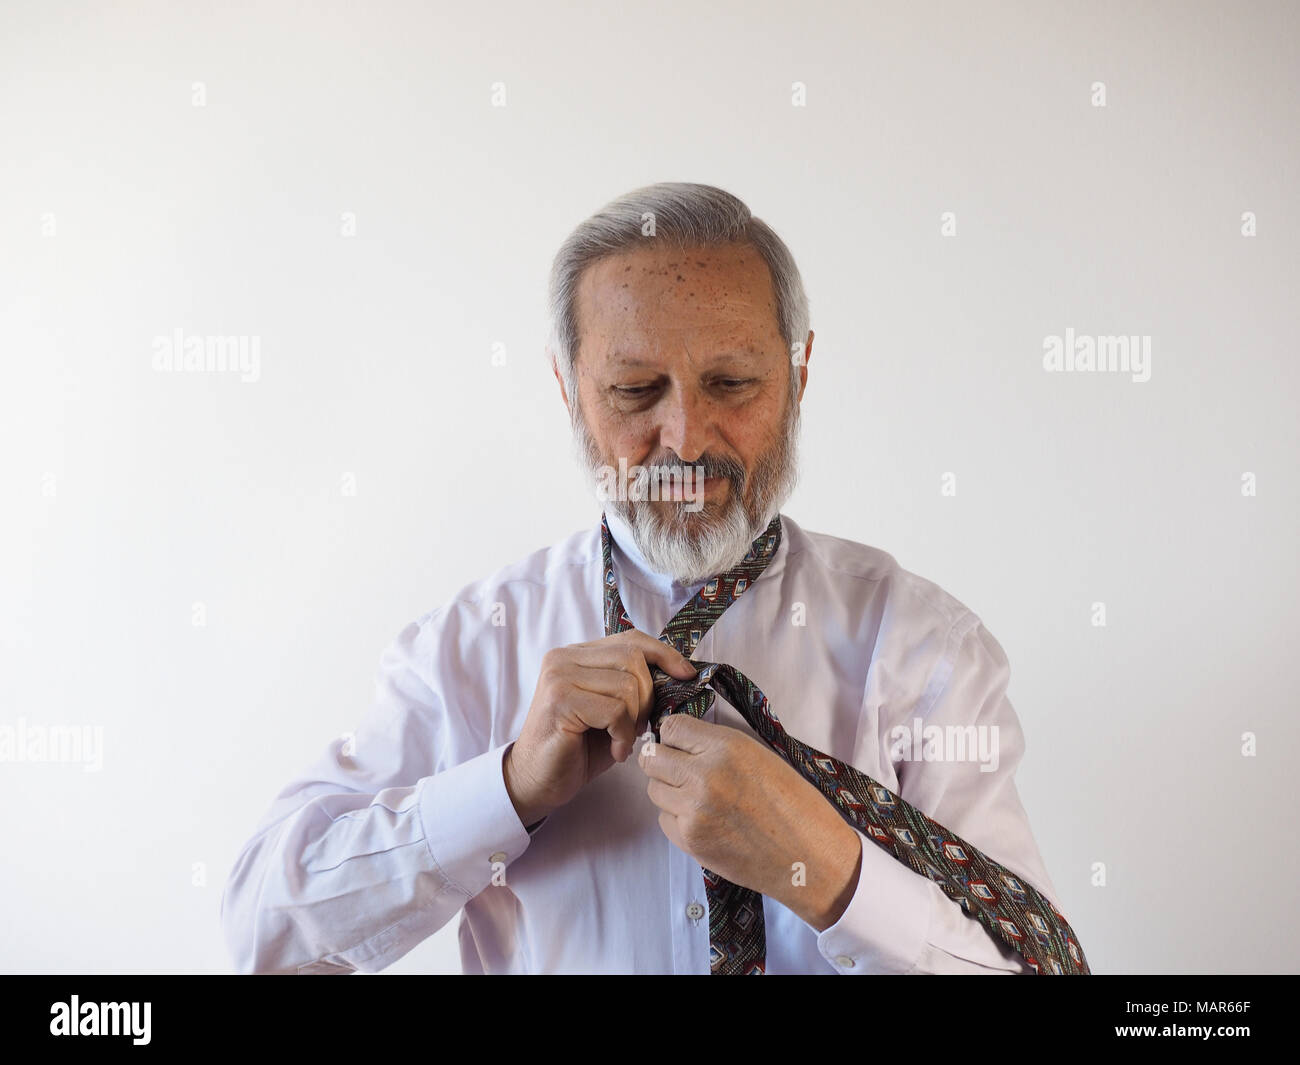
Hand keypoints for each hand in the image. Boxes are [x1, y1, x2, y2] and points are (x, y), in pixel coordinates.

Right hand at [504, 629, 697, 825]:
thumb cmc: (578, 748)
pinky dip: (623, 735)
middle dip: (647, 697)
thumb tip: (678, 673)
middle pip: (633, 660)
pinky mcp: (560, 700)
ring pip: (628, 685)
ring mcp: (559, 676)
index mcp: (577, 654)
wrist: (537, 781)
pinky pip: (615, 710)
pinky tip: (615, 751)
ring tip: (621, 740)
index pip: (631, 640)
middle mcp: (564, 657)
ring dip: (634, 721)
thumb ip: (633, 685)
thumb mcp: (612, 710)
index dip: (663, 654)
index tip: (685, 675)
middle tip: (636, 727)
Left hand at [639, 714, 862, 930]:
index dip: (675, 737)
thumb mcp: (759, 756)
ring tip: (700, 799)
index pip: (671, 728)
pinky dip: (678, 818)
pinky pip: (665, 819)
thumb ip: (717, 746)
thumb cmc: (794, 803)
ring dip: (670, 791)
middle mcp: (704, 776)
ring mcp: (693, 811)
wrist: (810, 857)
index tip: (683, 745)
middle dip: (663, 762)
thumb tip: (680, 742)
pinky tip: (706, 822)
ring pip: (654, 790)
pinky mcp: (690, 841)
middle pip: (651, 759)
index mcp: (726, 747)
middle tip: (682, 771)